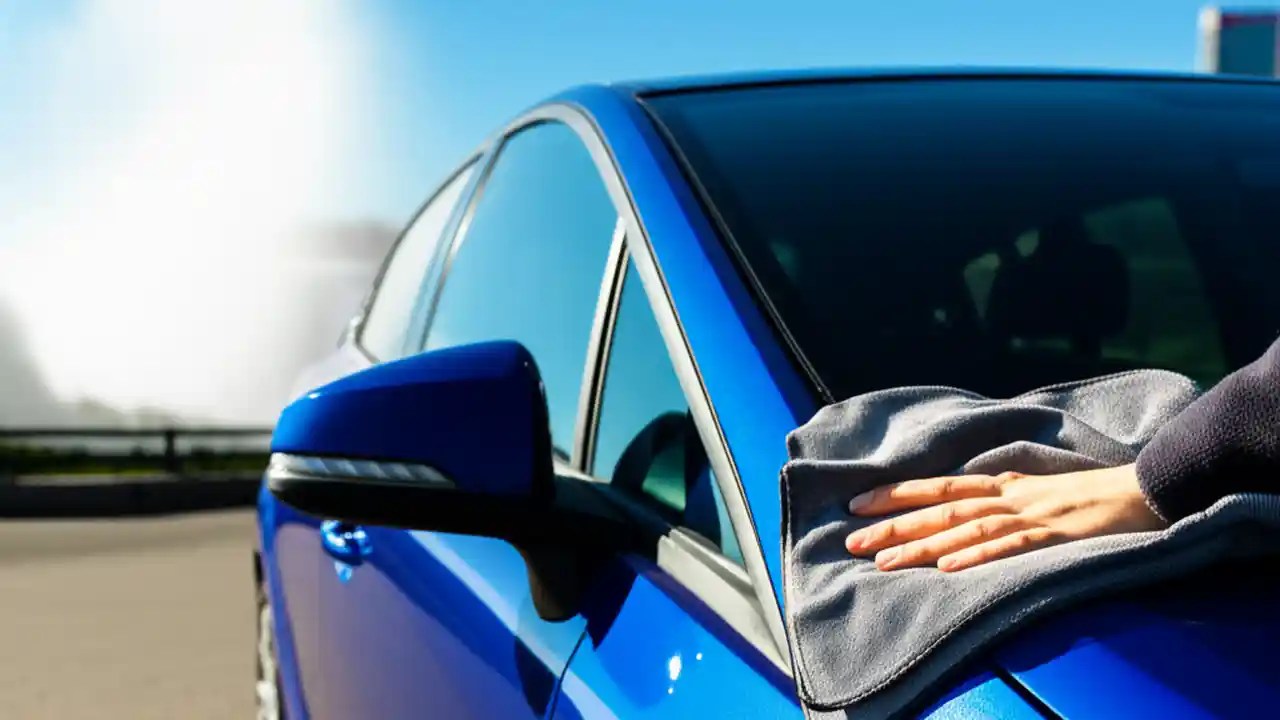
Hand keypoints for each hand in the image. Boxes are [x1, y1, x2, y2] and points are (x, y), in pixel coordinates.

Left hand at [844, 464, 1166, 571]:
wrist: (1147, 491)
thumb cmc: (1090, 496)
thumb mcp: (1035, 492)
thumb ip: (998, 501)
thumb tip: (957, 515)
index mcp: (1002, 484)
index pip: (937, 487)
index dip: (894, 494)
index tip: (855, 505)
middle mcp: (1008, 496)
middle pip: (939, 508)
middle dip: (892, 524)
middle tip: (851, 540)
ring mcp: (1031, 515)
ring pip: (965, 529)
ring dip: (921, 546)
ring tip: (885, 563)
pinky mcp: (1055, 537)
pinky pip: (1010, 548)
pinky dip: (977, 557)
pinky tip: (948, 568)